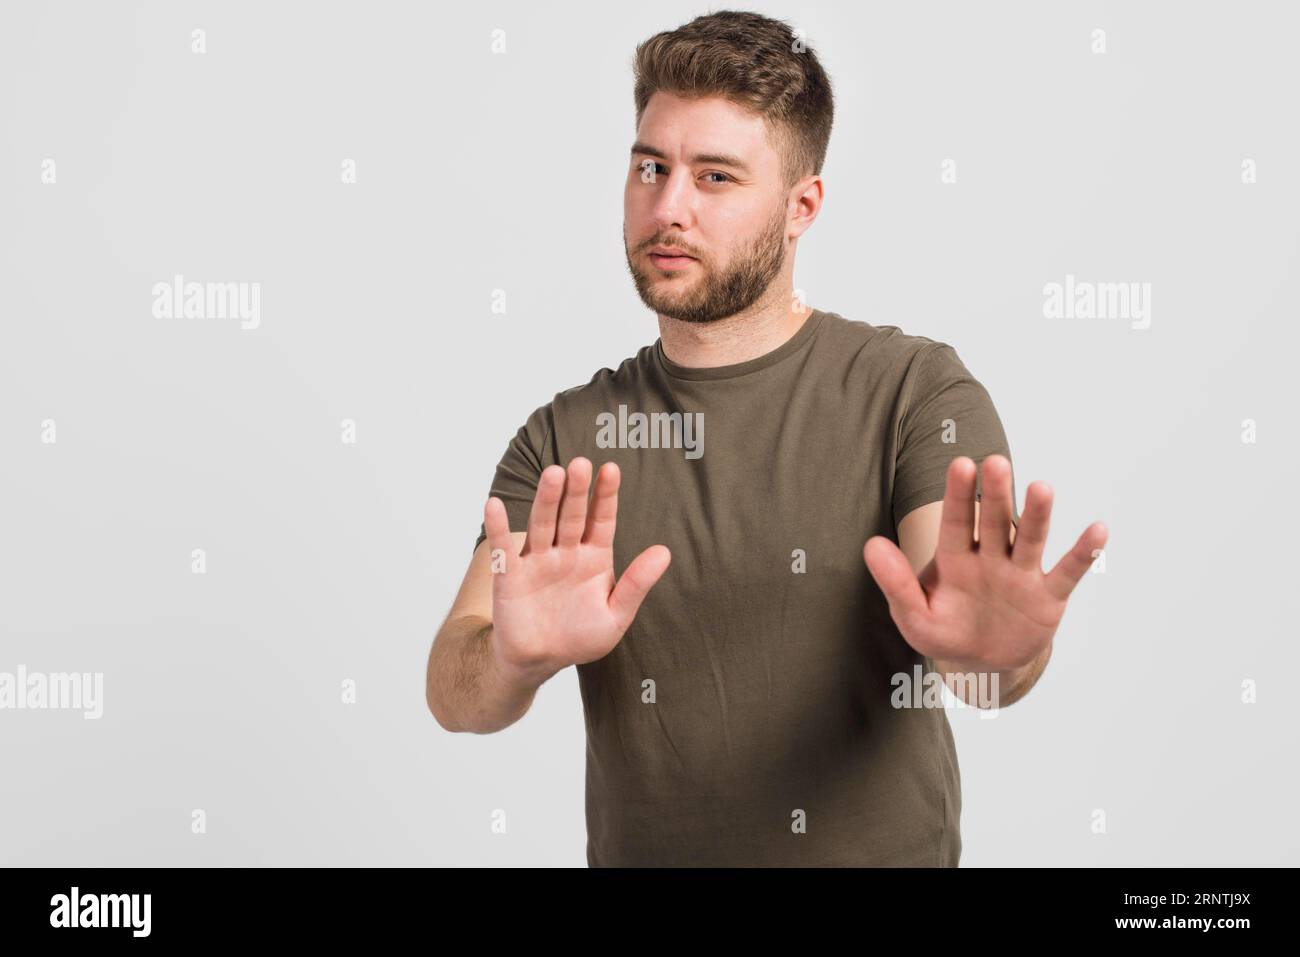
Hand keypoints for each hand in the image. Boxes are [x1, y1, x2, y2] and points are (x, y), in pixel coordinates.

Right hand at [483, 457, 671, 681]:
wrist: (540, 660)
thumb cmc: (579, 636)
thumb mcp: (616, 615)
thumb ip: (637, 584)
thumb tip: (665, 552)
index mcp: (594, 557)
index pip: (601, 520)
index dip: (606, 496)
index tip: (611, 470)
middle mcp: (565, 552)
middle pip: (572, 515)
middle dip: (577, 491)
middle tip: (581, 463)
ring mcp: (537, 561)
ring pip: (543, 524)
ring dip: (547, 499)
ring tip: (554, 474)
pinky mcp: (510, 576)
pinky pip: (503, 549)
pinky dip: (498, 527)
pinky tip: (494, 505)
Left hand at [863, 455, 1106, 672]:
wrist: (981, 663)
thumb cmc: (945, 632)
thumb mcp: (913, 615)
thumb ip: (895, 582)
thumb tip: (870, 545)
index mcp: (955, 559)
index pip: (955, 522)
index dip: (957, 495)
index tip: (959, 464)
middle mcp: (990, 559)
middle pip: (993, 522)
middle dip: (994, 495)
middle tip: (995, 463)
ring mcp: (1021, 575)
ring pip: (1030, 540)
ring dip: (1036, 515)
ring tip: (1041, 488)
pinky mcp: (1048, 597)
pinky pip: (1067, 572)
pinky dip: (1083, 554)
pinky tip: (1098, 530)